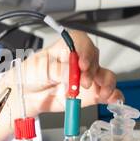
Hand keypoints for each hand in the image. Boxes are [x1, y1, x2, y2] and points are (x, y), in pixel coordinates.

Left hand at [0, 30, 120, 140]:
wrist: (26, 96)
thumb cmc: (29, 75)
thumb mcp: (38, 69)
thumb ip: (56, 70)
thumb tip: (70, 72)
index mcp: (65, 49)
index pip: (81, 42)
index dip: (84, 51)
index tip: (81, 63)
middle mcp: (78, 62)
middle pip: (94, 59)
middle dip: (92, 71)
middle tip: (83, 82)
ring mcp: (85, 78)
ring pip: (105, 75)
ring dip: (106, 83)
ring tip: (101, 92)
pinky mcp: (89, 94)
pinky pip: (106, 93)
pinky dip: (113, 95)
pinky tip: (112, 98)